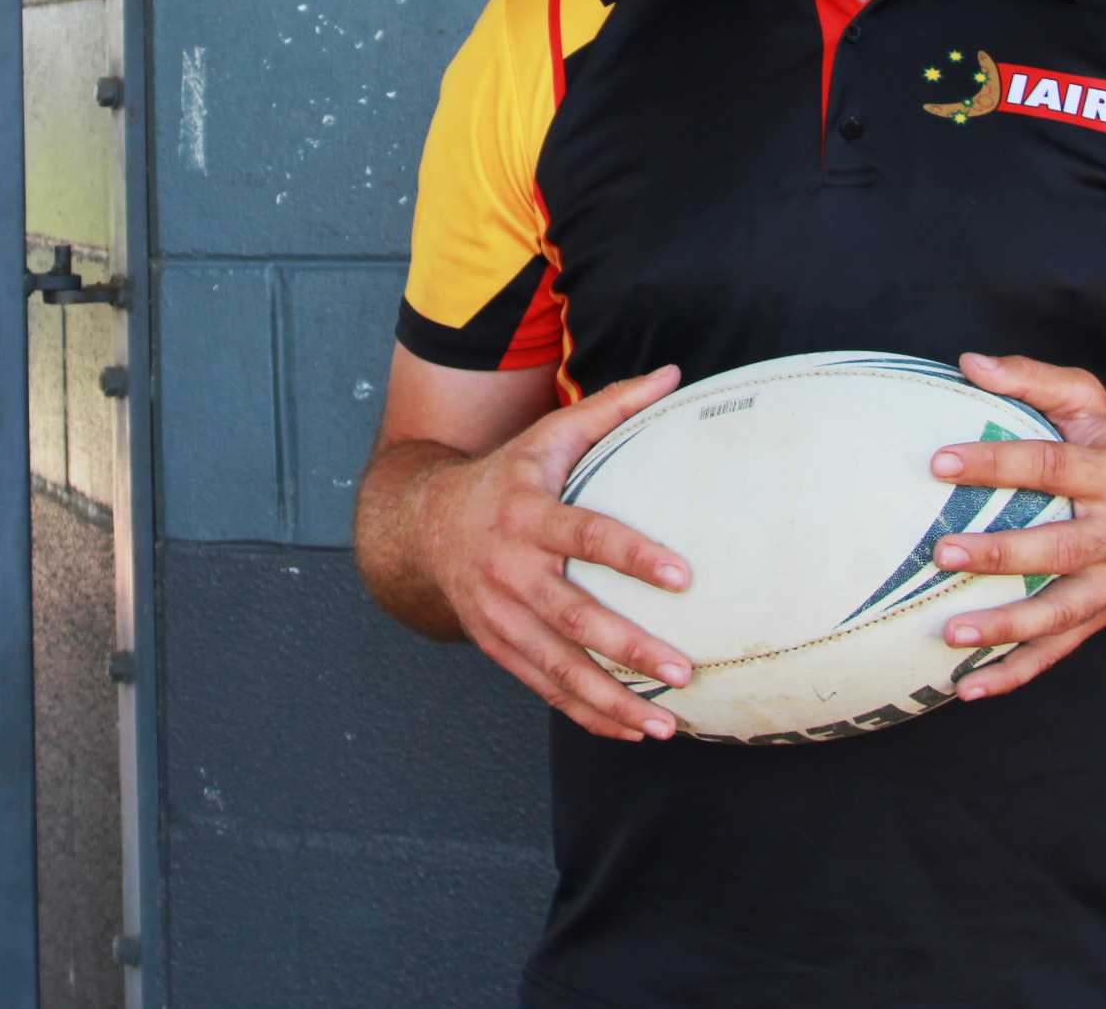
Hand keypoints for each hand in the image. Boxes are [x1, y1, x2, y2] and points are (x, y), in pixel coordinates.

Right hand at [423, 365, 698, 741]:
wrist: (422, 524)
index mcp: (526, 512)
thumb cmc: (504, 477)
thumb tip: (674, 375)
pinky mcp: (496, 645)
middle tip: (683, 670)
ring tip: (665, 724)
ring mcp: (498, 614)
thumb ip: (610, 409)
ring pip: (556, 666)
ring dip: (611, 699)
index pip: (586, 534)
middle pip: (573, 615)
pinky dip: (585, 712)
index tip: (683, 576)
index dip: (633, 555)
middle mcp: (509, 568)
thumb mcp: (546, 436)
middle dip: (628, 648)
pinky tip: (630, 730)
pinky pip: (542, 687)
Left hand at [924, 352, 1105, 701]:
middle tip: (943, 551)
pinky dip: (1013, 673)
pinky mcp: (1101, 617)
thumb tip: (970, 364)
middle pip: (1059, 547)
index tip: (938, 461)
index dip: (996, 462)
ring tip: (949, 633)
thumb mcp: (1085, 400)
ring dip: (1005, 627)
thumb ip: (1032, 378)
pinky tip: (964, 686)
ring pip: (1059, 612)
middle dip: (1002, 553)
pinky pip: (1056, 651)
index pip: (1051, 465)